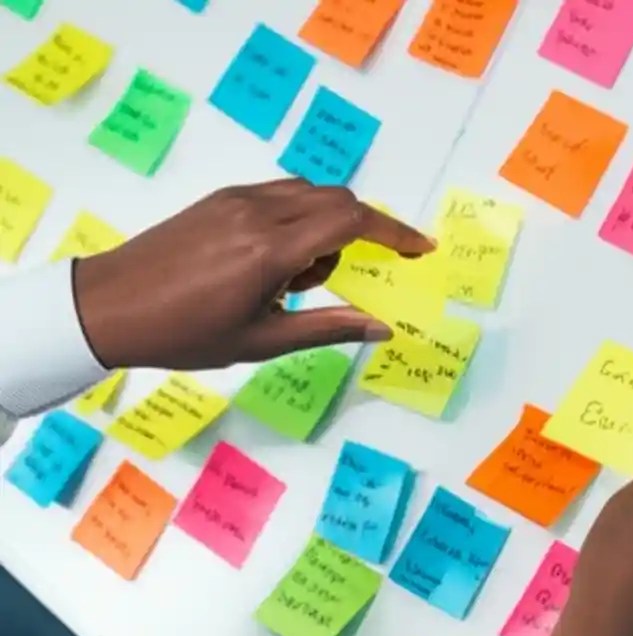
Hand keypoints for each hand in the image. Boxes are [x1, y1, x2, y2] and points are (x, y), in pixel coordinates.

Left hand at [73, 178, 434, 369]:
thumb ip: (328, 328)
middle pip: (338, 200)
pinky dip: (298, 219)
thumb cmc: (183, 334)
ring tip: (292, 279)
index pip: (352, 222)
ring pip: (310, 194)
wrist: (109, 307)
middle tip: (332, 282)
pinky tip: (271, 262)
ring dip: (325, 226)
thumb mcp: (261, 340)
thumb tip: (382, 327)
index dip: (395, 233)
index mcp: (270, 250)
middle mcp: (258, 213)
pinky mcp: (221, 199)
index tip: (420, 249)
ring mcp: (237, 200)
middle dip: (359, 233)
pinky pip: (280, 195)